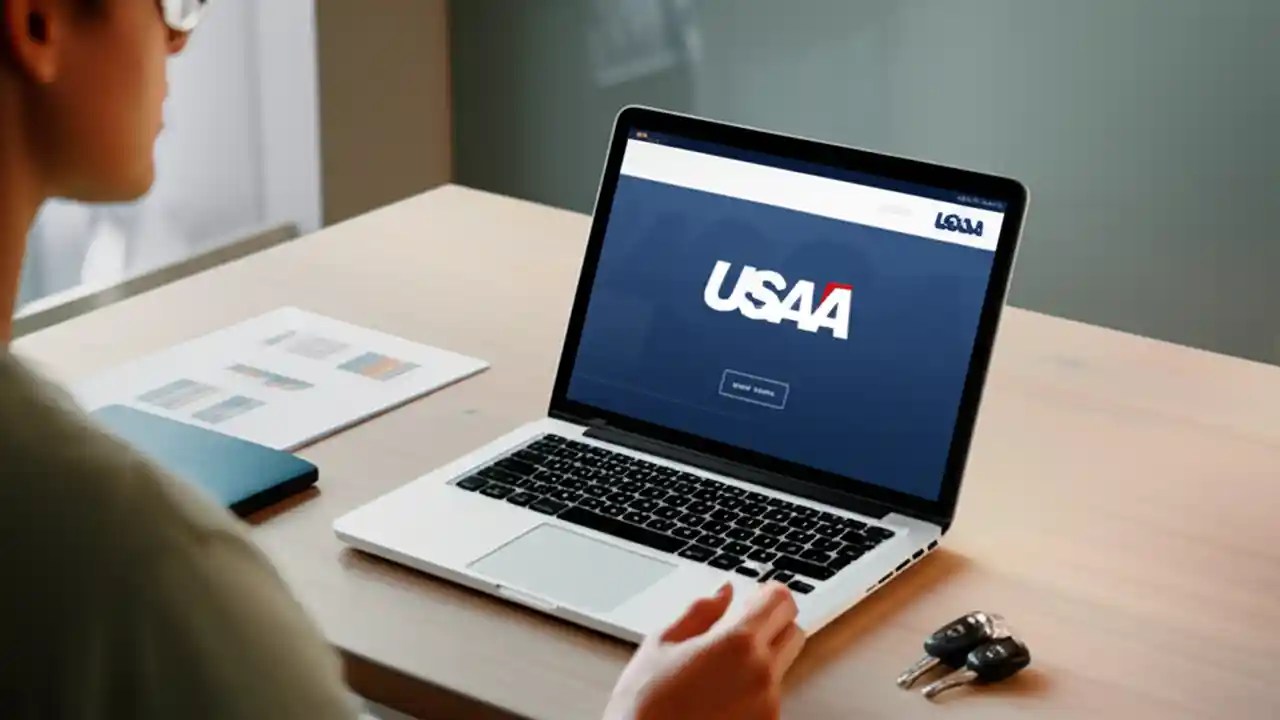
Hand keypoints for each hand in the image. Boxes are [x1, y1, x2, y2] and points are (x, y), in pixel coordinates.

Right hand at [604, 582, 804, 719]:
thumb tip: (723, 593)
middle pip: (792, 632)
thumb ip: (700, 611)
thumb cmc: (644, 708)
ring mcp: (768, 706)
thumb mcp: (661, 645)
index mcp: (738, 643)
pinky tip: (719, 695)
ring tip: (717, 671)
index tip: (755, 596)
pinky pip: (770, 697)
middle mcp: (762, 674)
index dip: (768, 594)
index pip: (781, 601)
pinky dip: (754, 690)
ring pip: (781, 666)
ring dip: (761, 659)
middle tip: (737, 629)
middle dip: (771, 624)